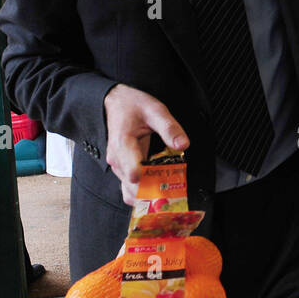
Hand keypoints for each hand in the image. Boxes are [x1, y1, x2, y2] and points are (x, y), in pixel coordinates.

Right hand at [103, 84, 189, 205]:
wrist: (115, 102)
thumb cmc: (133, 106)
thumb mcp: (155, 110)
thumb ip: (169, 128)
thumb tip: (183, 145)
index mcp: (123, 145)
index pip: (134, 173)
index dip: (152, 181)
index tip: (169, 182)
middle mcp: (117, 160)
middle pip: (134, 188)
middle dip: (154, 193)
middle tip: (175, 192)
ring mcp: (118, 167)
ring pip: (131, 191)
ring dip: (150, 195)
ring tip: (170, 192)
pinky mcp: (122, 170)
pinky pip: (131, 188)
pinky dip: (144, 193)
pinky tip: (159, 189)